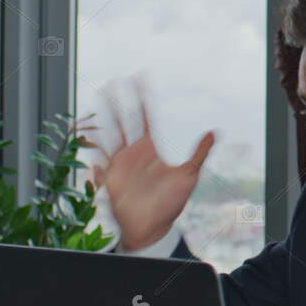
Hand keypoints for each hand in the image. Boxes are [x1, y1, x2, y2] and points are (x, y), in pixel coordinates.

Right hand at [85, 89, 213, 251]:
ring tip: (98, 102)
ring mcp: (120, 165)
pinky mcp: (111, 180)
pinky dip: (95, 159)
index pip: (146, 117)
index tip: (142, 78)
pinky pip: (100, 167)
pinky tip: (91, 150)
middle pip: (124, 120)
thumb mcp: (189, 175)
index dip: (144, 98)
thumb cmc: (170, 202)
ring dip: (103, 120)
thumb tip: (214, 132)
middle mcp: (133, 152)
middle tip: (113, 82)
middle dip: (119, 102)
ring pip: (109, 136)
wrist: (154, 226)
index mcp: (150, 148)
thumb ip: (199, 153)